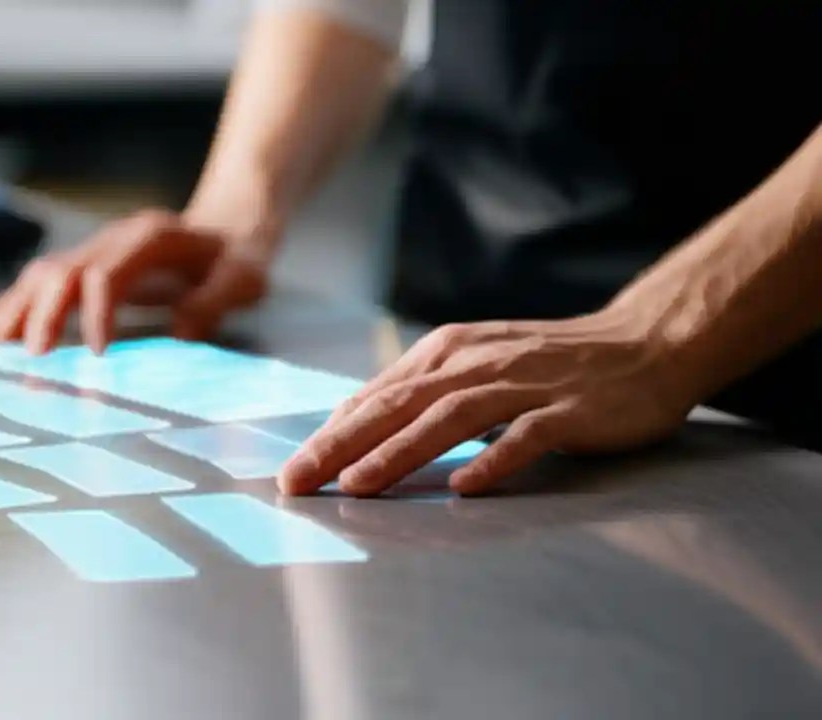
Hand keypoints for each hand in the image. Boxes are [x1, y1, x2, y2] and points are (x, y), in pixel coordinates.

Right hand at [0, 209, 269, 353]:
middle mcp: (113, 240)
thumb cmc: (237, 256)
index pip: (107, 274)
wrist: (230, 224)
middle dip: (42, 315)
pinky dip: (16, 307)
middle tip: (30, 360)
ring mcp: (96, 249)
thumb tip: (182, 328)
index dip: (96, 313)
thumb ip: (217, 298)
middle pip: (62, 271)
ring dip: (16, 311)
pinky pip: (43, 282)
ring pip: (43, 275)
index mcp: (149, 238)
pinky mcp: (87, 265)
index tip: (99, 357)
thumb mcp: (244, 276)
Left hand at [278, 311, 702, 496]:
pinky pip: (527, 436)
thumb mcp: (475, 363)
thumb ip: (421, 390)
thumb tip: (353, 424)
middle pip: (398, 405)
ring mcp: (525, 384)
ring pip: (450, 417)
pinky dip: (493, 460)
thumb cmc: (548, 361)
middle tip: (299, 481)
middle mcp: (478, 362)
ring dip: (400, 452)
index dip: (330, 434)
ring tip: (358, 485)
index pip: (377, 396)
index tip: (291, 471)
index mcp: (447, 351)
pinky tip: (463, 487)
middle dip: (342, 444)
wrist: (644, 342)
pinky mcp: (570, 409)